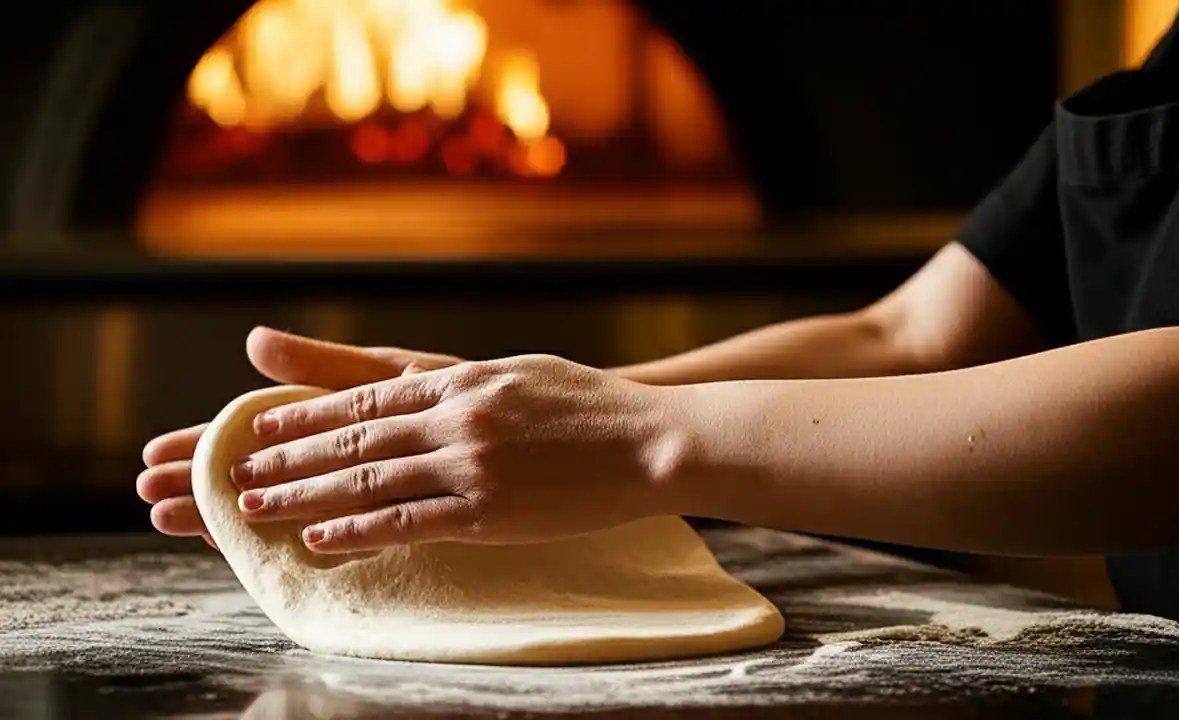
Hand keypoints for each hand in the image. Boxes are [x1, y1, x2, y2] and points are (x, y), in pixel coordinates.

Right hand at [136, 326, 462, 544]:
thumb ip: (332, 369)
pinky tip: (240, 545)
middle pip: (259, 474)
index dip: (209, 440)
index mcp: (345, 418)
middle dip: (203, 481)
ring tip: (163, 516)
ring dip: (224, 513)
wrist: (546, 439)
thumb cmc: (474, 400)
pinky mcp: (394, 527)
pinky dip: (288, 539)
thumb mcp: (404, 377)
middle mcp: (349, 459)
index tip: (155, 450)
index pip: (259, 432)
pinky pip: (333, 536)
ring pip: (284, 506)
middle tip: (145, 493)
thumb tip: (252, 341)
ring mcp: (367, 493)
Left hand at [230, 354, 681, 552]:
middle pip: (352, 439)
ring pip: (367, 482)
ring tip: (254, 509)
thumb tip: (421, 384)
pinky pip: (409, 524)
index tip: (258, 426)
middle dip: (285, 457)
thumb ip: (465, 380)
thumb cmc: (595, 405)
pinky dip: (358, 532)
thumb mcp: (523, 371)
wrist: (654, 440)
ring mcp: (471, 465)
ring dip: (303, 496)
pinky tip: (321, 540)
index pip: (364, 397)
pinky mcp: (490, 512)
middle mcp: (456, 418)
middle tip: (234, 473)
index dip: (304, 412)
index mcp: (463, 380)